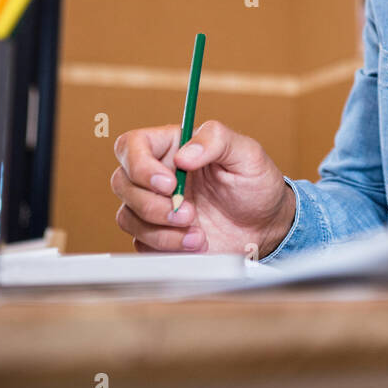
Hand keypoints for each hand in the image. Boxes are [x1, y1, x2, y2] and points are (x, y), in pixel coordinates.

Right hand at [111, 119, 295, 256]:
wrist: (266, 226)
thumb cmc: (256, 183)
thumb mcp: (247, 153)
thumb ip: (216, 140)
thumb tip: (183, 155)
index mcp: (173, 146)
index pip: (132, 145)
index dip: (140, 165)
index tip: (168, 184)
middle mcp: (157, 175)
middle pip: (122, 182)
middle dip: (152, 204)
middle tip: (189, 212)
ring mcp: (155, 206)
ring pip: (127, 216)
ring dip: (161, 229)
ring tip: (199, 233)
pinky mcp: (157, 235)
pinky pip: (140, 243)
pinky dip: (166, 247)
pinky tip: (196, 243)